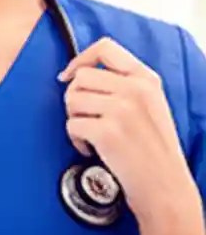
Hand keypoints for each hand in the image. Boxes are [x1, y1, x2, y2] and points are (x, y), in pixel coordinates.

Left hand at [59, 37, 198, 220]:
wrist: (165, 186)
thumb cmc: (152, 148)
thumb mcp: (150, 104)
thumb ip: (124, 83)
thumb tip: (78, 72)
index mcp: (147, 79)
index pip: (105, 48)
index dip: (79, 59)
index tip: (68, 75)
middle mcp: (135, 90)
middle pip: (80, 76)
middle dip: (75, 97)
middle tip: (86, 117)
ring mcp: (122, 110)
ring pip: (71, 99)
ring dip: (75, 118)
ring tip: (91, 134)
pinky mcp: (107, 131)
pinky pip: (71, 124)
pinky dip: (75, 139)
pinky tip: (91, 148)